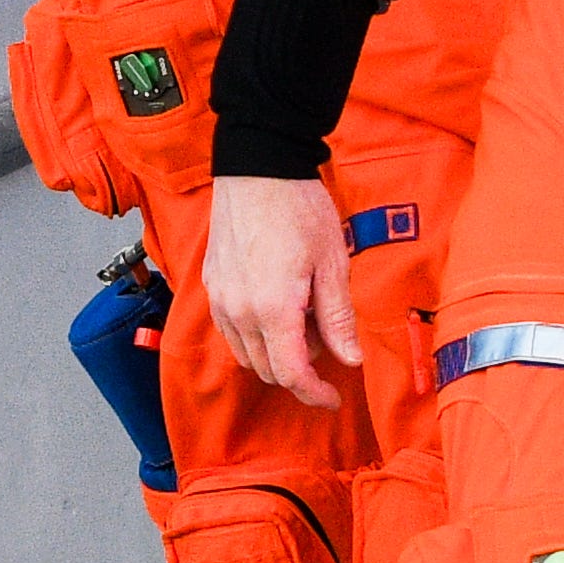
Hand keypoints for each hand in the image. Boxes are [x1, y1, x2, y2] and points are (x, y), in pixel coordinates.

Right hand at [202, 174, 359, 411]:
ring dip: (274, 352)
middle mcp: (239, 311)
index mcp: (273, 310)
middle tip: (326, 337)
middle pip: (267, 370)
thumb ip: (338, 317)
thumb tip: (351, 359)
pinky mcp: (212, 284)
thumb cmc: (299, 207)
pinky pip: (230, 329)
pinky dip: (253, 333)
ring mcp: (220, 299)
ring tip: (302, 316)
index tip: (332, 397)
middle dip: (299, 368)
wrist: (259, 165)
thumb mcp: (332, 262)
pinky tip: (276, 305)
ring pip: (245, 354)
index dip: (315, 393)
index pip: (292, 374)